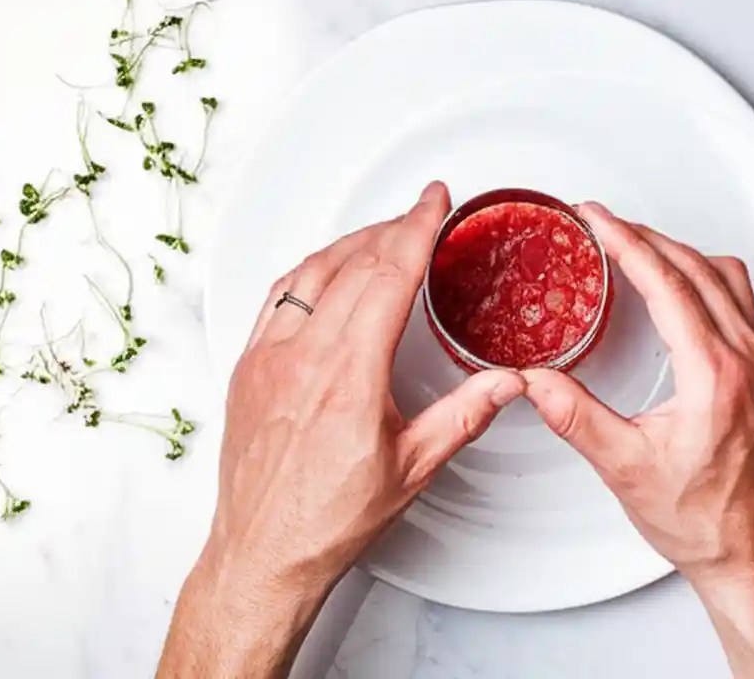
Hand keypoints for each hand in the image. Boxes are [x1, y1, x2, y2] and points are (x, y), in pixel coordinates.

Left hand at [158, 182, 525, 677]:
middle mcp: (302, 356)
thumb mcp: (413, 469)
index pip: (390, 275)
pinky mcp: (246, 368)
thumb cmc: (329, 521)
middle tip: (420, 213)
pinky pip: (277, 298)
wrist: (263, 552)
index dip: (417, 228)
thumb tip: (507, 382)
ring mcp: (267, 358)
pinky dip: (308, 271)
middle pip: (354, 263)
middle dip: (393, 228)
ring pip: (311, 273)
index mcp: (349, 375)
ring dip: (351, 243)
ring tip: (381, 234)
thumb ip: (464, 416)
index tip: (434, 201)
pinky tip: (324, 269)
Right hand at [524, 203, 753, 677]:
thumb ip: (575, 418)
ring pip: (725, 277)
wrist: (751, 552)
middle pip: (696, 268)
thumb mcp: (624, 469)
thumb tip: (534, 382)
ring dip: (678, 252)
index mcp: (714, 376)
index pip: (667, 284)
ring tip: (636, 244)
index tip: (597, 218)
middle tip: (602, 223)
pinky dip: (704, 277)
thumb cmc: (702, 520)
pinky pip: (739, 300)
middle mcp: (746, 361)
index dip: (626, 242)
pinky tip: (680, 285)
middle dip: (645, 236)